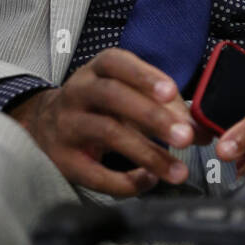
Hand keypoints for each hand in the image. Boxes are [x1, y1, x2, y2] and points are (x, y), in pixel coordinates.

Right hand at [7, 48, 207, 196]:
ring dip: (147, 153)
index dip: (144, 75)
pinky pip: (95, 173)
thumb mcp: (126, 96)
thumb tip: (201, 132)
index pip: (116, 63)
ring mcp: (67, 124)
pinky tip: (147, 181)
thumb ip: (164, 108)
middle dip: (152, 117)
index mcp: (96, 70)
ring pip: (107, 133)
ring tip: (177, 170)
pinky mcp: (63, 158)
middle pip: (113, 97)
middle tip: (185, 138)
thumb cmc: (98, 107)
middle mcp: (78, 92)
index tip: (171, 91)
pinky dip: (124, 181)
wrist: (43, 126)